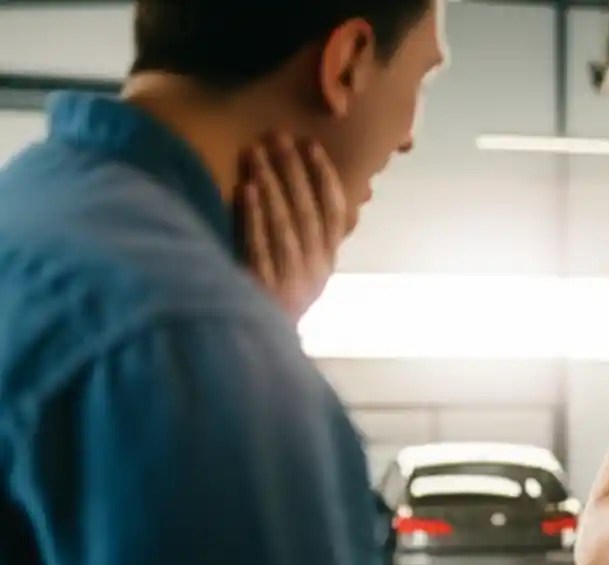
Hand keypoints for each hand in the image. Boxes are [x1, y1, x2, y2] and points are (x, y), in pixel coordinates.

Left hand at [237, 133, 347, 322]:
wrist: (258, 354)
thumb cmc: (274, 304)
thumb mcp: (302, 275)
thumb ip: (308, 241)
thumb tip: (312, 194)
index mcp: (326, 263)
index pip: (334, 212)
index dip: (323, 177)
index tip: (311, 145)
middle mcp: (314, 270)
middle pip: (307, 212)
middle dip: (293, 171)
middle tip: (278, 137)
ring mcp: (290, 279)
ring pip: (284, 223)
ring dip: (272, 185)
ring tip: (256, 153)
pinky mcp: (263, 288)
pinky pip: (258, 245)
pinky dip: (253, 216)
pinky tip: (246, 190)